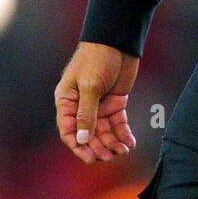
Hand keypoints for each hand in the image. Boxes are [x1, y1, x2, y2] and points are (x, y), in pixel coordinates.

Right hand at [54, 42, 138, 165]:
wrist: (118, 40)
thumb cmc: (97, 58)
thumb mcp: (90, 86)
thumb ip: (86, 114)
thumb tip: (81, 140)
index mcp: (67, 101)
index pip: (69, 131)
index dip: (78, 146)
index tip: (90, 158)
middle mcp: (81, 106)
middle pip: (87, 135)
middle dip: (98, 147)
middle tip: (110, 156)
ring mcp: (99, 105)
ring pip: (103, 132)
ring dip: (112, 143)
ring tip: (123, 150)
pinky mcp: (115, 103)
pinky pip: (117, 124)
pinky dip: (123, 134)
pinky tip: (130, 143)